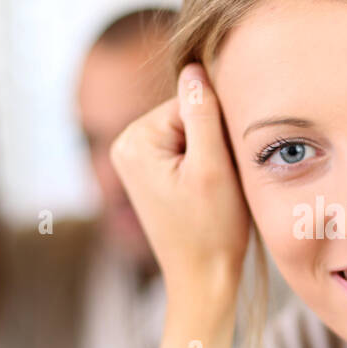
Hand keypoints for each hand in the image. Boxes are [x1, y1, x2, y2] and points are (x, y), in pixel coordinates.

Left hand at [110, 63, 249, 303]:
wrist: (203, 279)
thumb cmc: (211, 230)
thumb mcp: (213, 167)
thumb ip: (203, 113)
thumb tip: (194, 68)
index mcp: (134, 140)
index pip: (190, 103)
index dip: (218, 131)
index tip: (221, 168)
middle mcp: (125, 144)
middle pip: (187, 115)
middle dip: (213, 142)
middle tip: (218, 183)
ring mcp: (135, 159)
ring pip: (191, 133)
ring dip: (211, 155)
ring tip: (212, 191)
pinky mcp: (149, 173)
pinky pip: (186, 150)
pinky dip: (204, 166)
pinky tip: (206, 193)